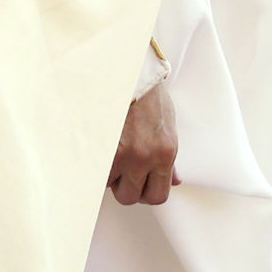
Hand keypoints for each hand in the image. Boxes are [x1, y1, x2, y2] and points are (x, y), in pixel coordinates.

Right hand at [106, 81, 180, 206]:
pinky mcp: (101, 148)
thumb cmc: (148, 94)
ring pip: (110, 187)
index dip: (146, 193)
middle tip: (124, 172)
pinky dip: (98, 166)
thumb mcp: (168, 126)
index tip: (141, 184)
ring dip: (110, 177)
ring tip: (113, 156)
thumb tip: (175, 181)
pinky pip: (97, 172)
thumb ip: (169, 158)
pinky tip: (103, 150)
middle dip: (126, 188)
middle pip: (131, 198)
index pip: (157, 196)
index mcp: (165, 153)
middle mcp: (144, 157)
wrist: (128, 73)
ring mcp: (121, 154)